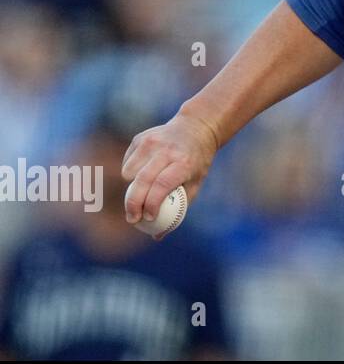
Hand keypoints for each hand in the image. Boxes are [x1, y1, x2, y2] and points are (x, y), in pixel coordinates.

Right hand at [122, 111, 219, 231]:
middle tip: (132, 218)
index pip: (162, 185)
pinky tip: (145, 170)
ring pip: (129, 173)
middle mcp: (166, 151)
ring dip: (132, 186)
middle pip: (142, 181)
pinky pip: (127, 163)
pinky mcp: (140, 139)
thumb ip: (179, 208)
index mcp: (184, 163)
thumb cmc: (196, 162)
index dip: (152, 204)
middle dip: (133, 203)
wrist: (196, 128)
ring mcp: (151, 142)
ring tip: (145, 188)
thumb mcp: (196, 183)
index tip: (147, 219)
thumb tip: (158, 235)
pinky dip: (131, 173)